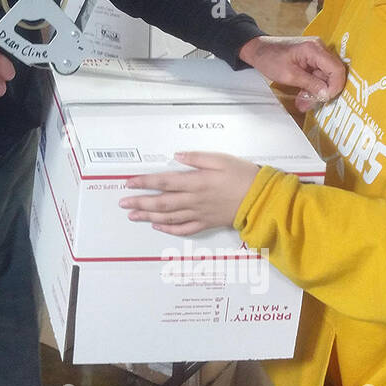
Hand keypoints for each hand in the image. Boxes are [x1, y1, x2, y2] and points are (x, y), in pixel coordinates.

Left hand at [119, 151, 260, 235]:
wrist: (262, 200)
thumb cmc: (243, 176)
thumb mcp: (221, 159)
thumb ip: (197, 158)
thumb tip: (178, 156)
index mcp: (196, 182)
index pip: (164, 182)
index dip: (144, 183)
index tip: (128, 183)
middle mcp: (194, 200)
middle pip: (162, 202)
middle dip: (140, 202)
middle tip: (123, 203)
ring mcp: (199, 213)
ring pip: (169, 217)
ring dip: (149, 216)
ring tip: (133, 215)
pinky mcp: (207, 223)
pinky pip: (185, 229)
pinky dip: (169, 229)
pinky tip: (158, 226)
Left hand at [238, 35, 344, 112]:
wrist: (258, 50)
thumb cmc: (268, 57)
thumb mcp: (289, 75)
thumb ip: (310, 84)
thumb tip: (326, 94)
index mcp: (314, 48)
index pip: (337, 69)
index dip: (335, 86)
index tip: (326, 98)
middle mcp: (319, 48)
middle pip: (333, 73)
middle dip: (323, 91)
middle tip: (311, 103)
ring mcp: (316, 53)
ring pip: (325, 77)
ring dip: (316, 91)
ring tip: (303, 102)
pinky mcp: (312, 59)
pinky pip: (318, 75)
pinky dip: (311, 86)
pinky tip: (302, 96)